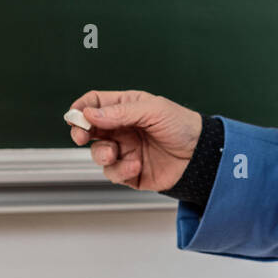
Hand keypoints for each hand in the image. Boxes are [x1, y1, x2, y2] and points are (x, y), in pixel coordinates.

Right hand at [65, 89, 202, 190]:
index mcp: (127, 107)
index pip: (95, 104)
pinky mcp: (130, 172)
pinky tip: (136, 164)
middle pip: (89, 130)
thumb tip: (90, 114)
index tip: (76, 117)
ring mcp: (125, 150)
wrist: (201, 156)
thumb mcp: (153, 110)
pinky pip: (113, 173)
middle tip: (82, 136)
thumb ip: (120, 112)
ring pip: (98, 153)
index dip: (82, 109)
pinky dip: (121, 170)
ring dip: (102, 154)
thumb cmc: (182, 126)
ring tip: (116, 153)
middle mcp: (122, 129)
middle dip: (81, 133)